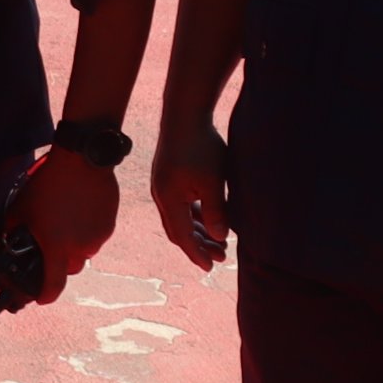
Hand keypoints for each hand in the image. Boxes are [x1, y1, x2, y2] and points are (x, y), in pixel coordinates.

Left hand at [11, 146, 118, 302]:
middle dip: (59, 262)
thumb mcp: (20, 208)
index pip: (53, 285)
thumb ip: (13, 230)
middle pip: (70, 268)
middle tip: (50, 245)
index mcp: (56, 248)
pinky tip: (76, 211)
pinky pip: (95, 236)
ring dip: (73, 244)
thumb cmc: (47, 184)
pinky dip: (85, 230)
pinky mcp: (109, 224)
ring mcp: (97, 237)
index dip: (44, 296)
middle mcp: (79, 248)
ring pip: (83, 251)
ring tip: (63, 221)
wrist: (81, 161)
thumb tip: (9, 240)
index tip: (40, 298)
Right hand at [149, 122, 231, 272]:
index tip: (210, 268)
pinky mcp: (169, 178)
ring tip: (219, 240)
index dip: (196, 253)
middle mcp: (162, 196)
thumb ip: (216, 211)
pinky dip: (195, 215)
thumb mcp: (213, 182)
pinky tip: (209, 217)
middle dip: (198, 246)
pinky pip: (181, 205)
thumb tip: (220, 237)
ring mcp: (164, 187)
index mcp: (169, 200)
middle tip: (220, 257)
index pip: (183, 236)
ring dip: (198, 231)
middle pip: (179, 230)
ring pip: (180, 218)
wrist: (183, 115)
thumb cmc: (201, 147)